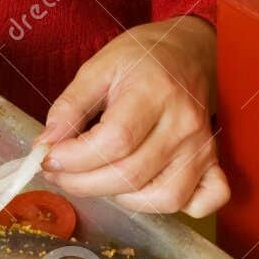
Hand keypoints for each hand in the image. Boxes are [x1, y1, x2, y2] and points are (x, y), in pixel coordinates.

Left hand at [38, 16, 228, 216]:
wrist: (189, 50)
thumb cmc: (142, 57)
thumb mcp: (98, 67)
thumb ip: (69, 106)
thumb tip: (46, 146)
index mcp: (154, 92)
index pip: (115, 141)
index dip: (75, 158)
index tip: (49, 158)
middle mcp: (184, 124)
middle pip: (131, 174)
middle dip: (83, 183)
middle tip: (60, 173)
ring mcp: (202, 147)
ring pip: (162, 198)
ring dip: (120, 198)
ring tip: (98, 178)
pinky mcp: (213, 162)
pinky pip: (201, 203)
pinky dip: (172, 208)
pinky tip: (145, 190)